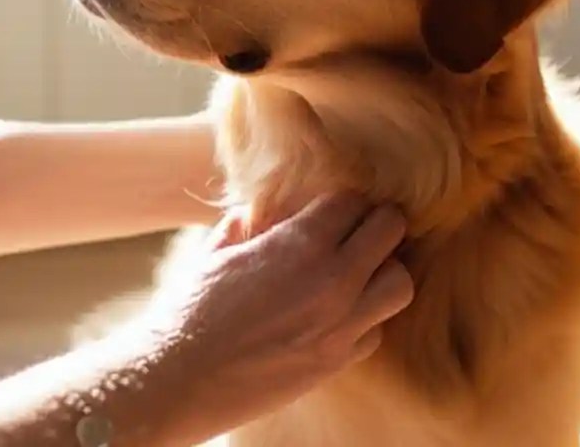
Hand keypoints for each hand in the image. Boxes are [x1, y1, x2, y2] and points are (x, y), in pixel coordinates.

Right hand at [152, 193, 414, 444]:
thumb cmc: (191, 310)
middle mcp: (332, 280)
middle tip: (356, 231)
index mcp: (299, 244)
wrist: (179, 379)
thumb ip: (245, 225)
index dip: (344, 200)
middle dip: (376, 224)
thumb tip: (256, 212)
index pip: (354, 200)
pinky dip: (366, 319)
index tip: (332, 208)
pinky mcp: (338, 361)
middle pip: (391, 230)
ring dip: (384, 271)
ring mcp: (341, 324)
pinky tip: (339, 315)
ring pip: (400, 283)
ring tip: (359, 273)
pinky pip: (377, 330)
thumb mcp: (216, 253)